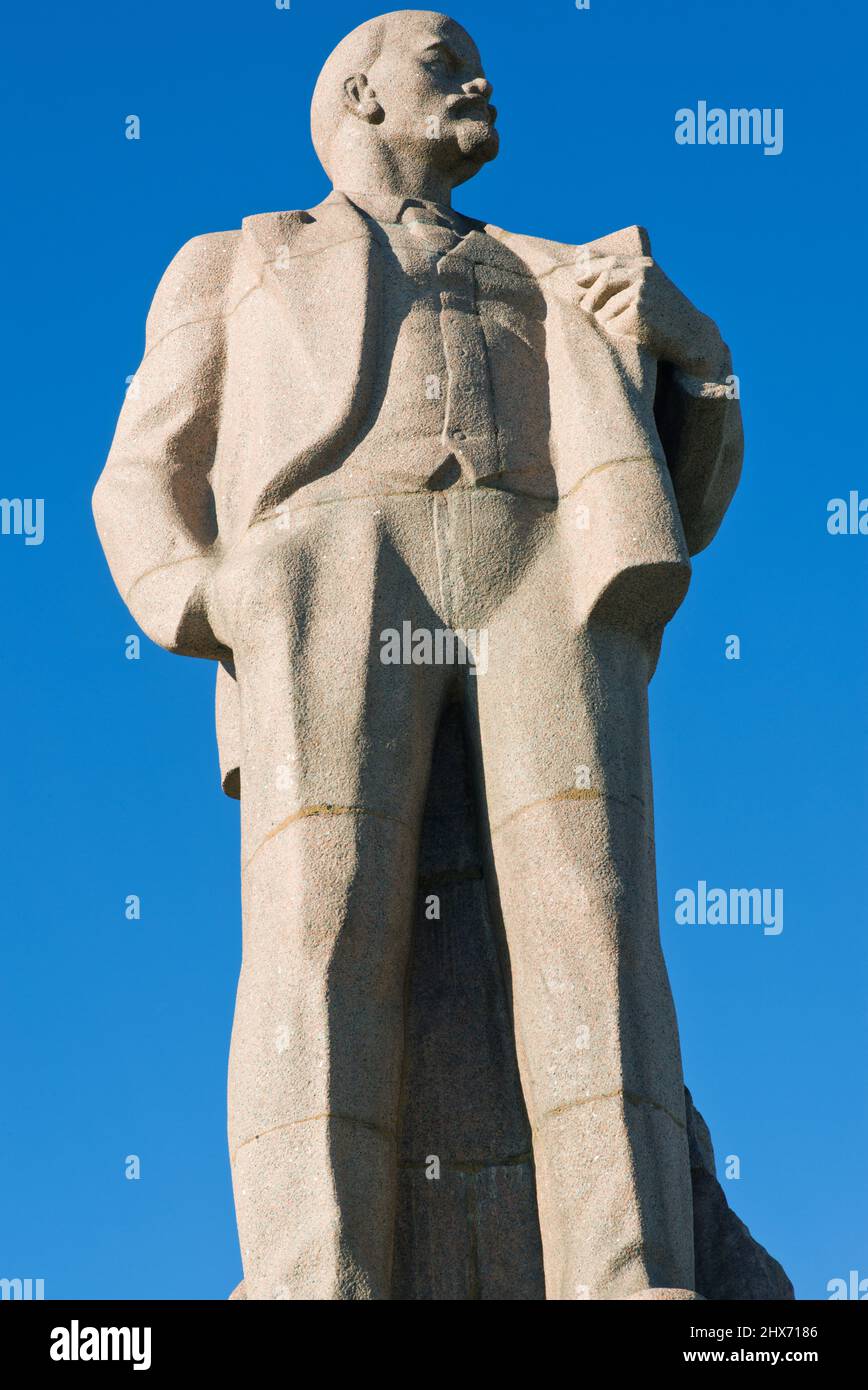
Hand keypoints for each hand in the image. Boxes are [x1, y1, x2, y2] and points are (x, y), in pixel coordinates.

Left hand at [576, 252, 728, 380]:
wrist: (691, 335)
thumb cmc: (664, 314)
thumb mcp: (650, 288)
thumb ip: (625, 279)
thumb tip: (582, 275)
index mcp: (644, 265)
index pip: (608, 263)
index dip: (589, 270)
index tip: (576, 280)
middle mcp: (641, 274)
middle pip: (602, 282)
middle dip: (591, 298)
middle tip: (586, 309)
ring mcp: (640, 292)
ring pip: (604, 309)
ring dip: (607, 321)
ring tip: (625, 326)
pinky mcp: (637, 312)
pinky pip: (612, 325)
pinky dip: (617, 333)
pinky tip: (633, 334)